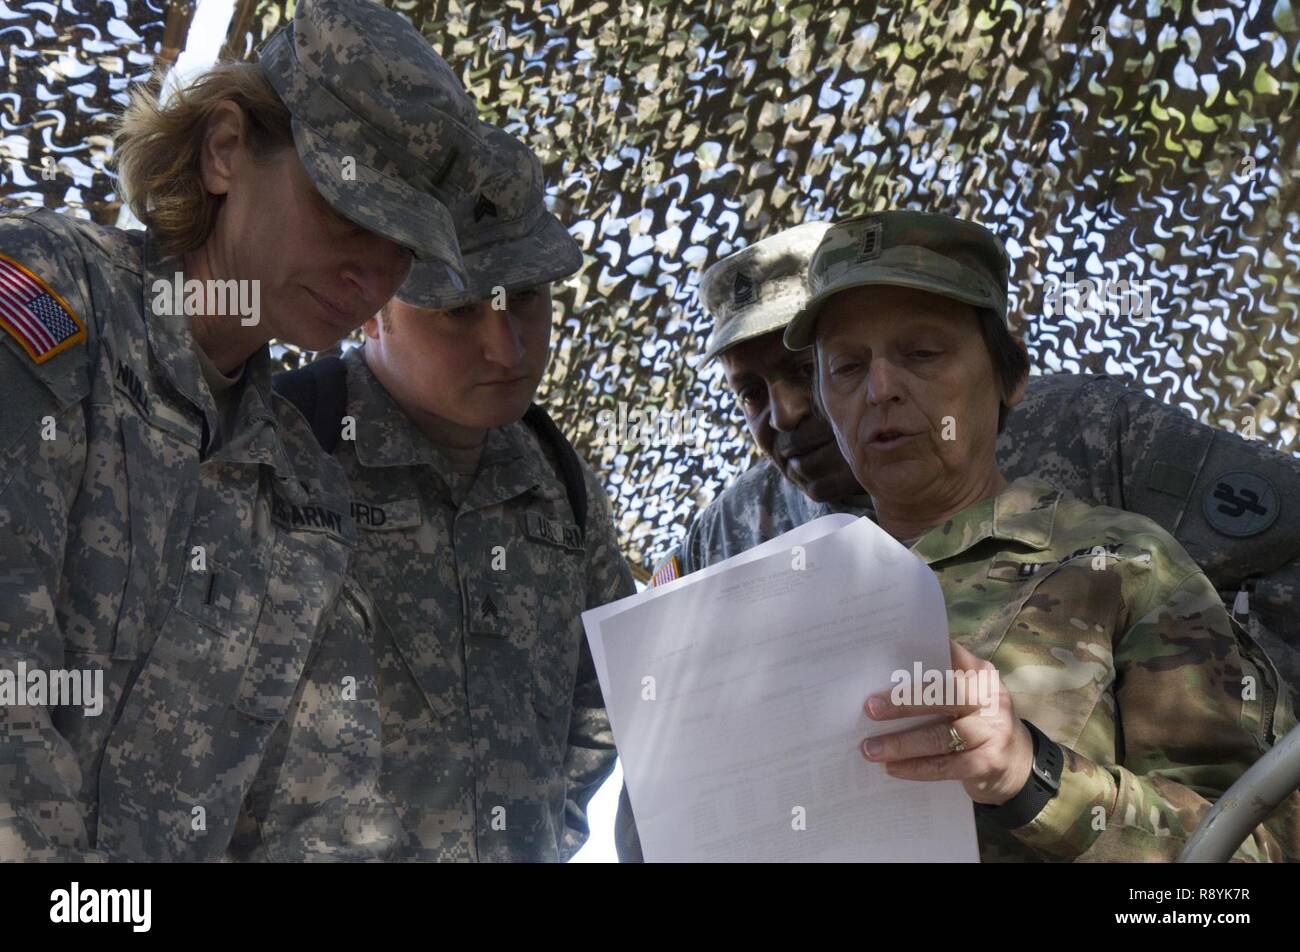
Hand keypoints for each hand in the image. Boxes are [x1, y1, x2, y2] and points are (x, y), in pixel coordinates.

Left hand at [860, 641, 1033, 804]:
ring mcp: (992, 731)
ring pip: (939, 736)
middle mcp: (990, 698)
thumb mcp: (968, 697)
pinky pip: (945, 766)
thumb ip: (938, 685)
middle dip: (903, 702)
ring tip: (870, 748)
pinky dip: (915, 768)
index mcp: (980, 673)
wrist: (1018, 764)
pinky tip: (892, 768)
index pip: (947, 655)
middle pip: (943, 696)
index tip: (882, 654)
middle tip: (869, 708)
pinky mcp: (988, 763)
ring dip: (901, 743)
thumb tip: (882, 679)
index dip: (918, 653)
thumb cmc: (978, 722)